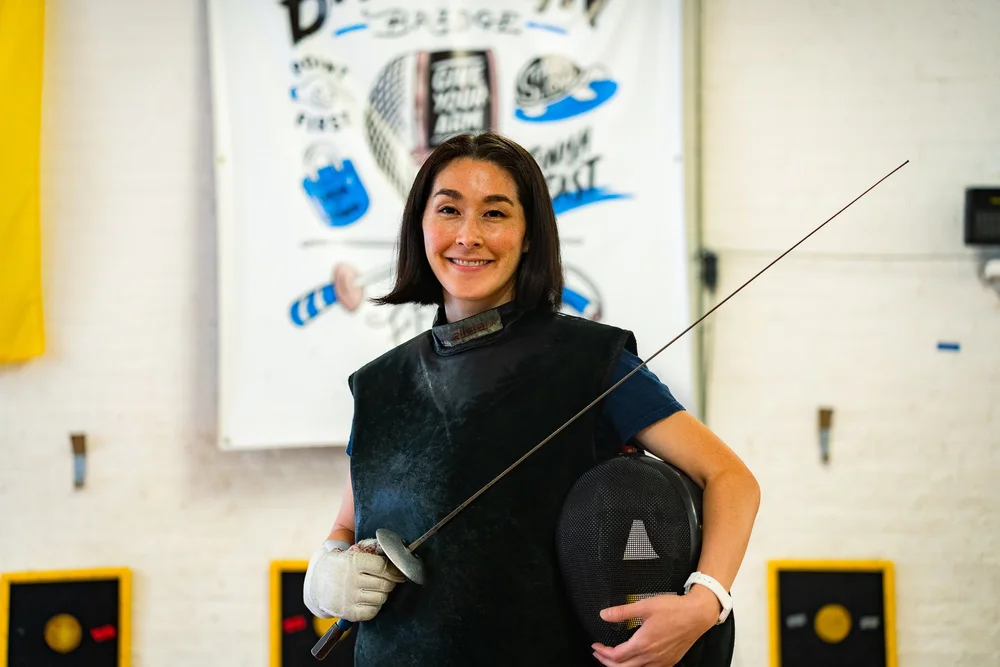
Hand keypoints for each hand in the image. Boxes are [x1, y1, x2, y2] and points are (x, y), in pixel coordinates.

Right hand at [303, 538, 405, 621]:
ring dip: (383, 594)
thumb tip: (396, 554)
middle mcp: (350, 580)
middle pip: (385, 584)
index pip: (383, 567)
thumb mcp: (352, 552)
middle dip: (390, 582)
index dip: (394, 570)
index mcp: (353, 561)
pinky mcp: (348, 613)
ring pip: (381, 598)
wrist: (317, 583)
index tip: (399, 572)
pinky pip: (372, 612)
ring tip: (377, 589)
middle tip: (388, 580)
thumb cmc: (341, 565)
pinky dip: (375, 606)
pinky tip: (370, 599)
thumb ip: (373, 550)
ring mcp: (348, 598)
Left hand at [591, 586, 720, 666]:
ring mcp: (662, 661)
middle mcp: (651, 656)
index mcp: (643, 643)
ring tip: (613, 659)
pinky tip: (636, 661)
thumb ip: (622, 612)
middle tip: (599, 654)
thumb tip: (604, 615)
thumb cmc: (674, 609)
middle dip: (607, 663)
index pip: (616, 655)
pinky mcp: (670, 661)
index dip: (603, 653)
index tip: (595, 646)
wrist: (697, 615)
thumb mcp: (644, 605)